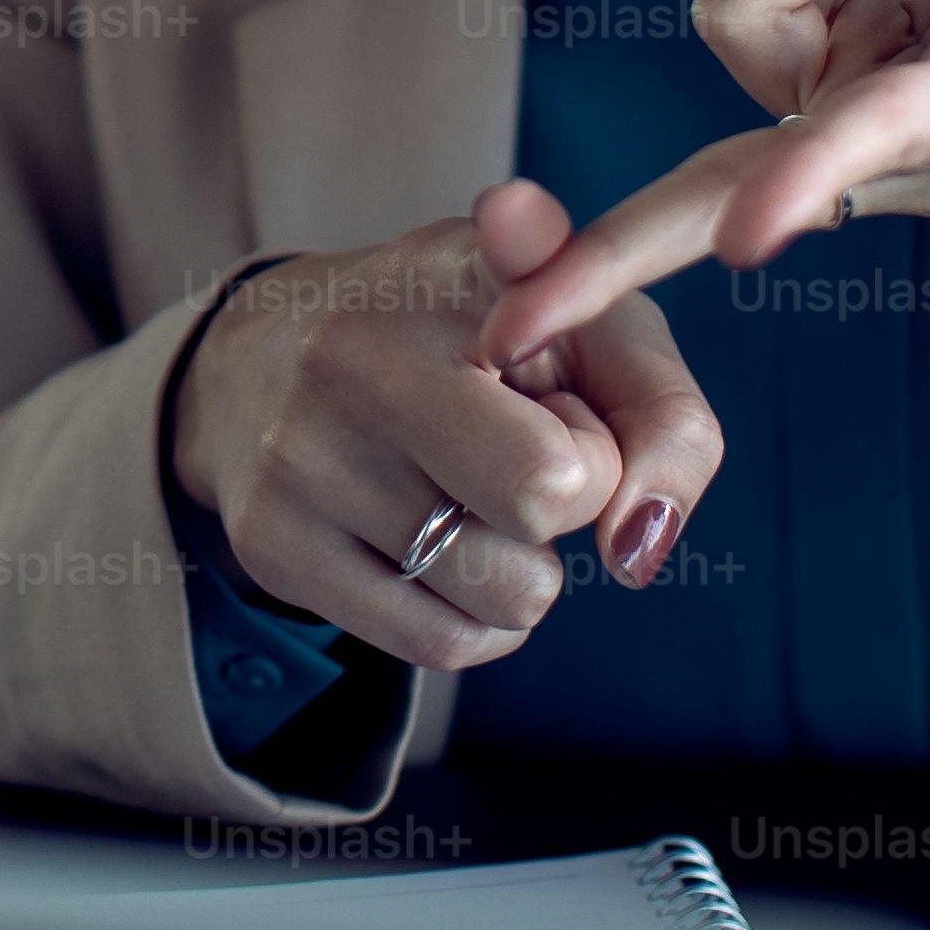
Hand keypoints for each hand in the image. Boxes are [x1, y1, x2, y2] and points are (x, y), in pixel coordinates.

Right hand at [167, 185, 728, 674]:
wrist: (267, 349)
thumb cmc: (464, 330)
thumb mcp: (584, 322)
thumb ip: (662, 412)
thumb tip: (639, 546)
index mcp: (441, 283)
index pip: (562, 469)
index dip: (598, 450)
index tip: (551, 402)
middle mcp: (348, 365)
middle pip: (534, 529)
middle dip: (563, 509)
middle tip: (513, 451)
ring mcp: (298, 466)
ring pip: (502, 601)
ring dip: (521, 565)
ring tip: (463, 488)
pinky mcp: (271, 546)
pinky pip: (442, 645)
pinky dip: (478, 615)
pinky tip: (443, 547)